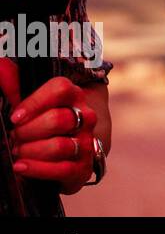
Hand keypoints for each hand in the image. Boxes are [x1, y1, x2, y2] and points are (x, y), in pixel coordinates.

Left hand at [0, 59, 96, 194]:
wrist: (70, 148)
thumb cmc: (44, 120)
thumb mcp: (33, 101)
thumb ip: (15, 84)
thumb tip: (1, 64)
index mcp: (74, 95)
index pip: (60, 89)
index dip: (35, 103)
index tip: (15, 116)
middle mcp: (86, 116)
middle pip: (58, 120)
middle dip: (28, 131)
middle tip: (15, 136)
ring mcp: (87, 142)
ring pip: (59, 146)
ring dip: (31, 150)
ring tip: (17, 151)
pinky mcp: (83, 166)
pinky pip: (62, 169)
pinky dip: (37, 169)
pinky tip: (20, 166)